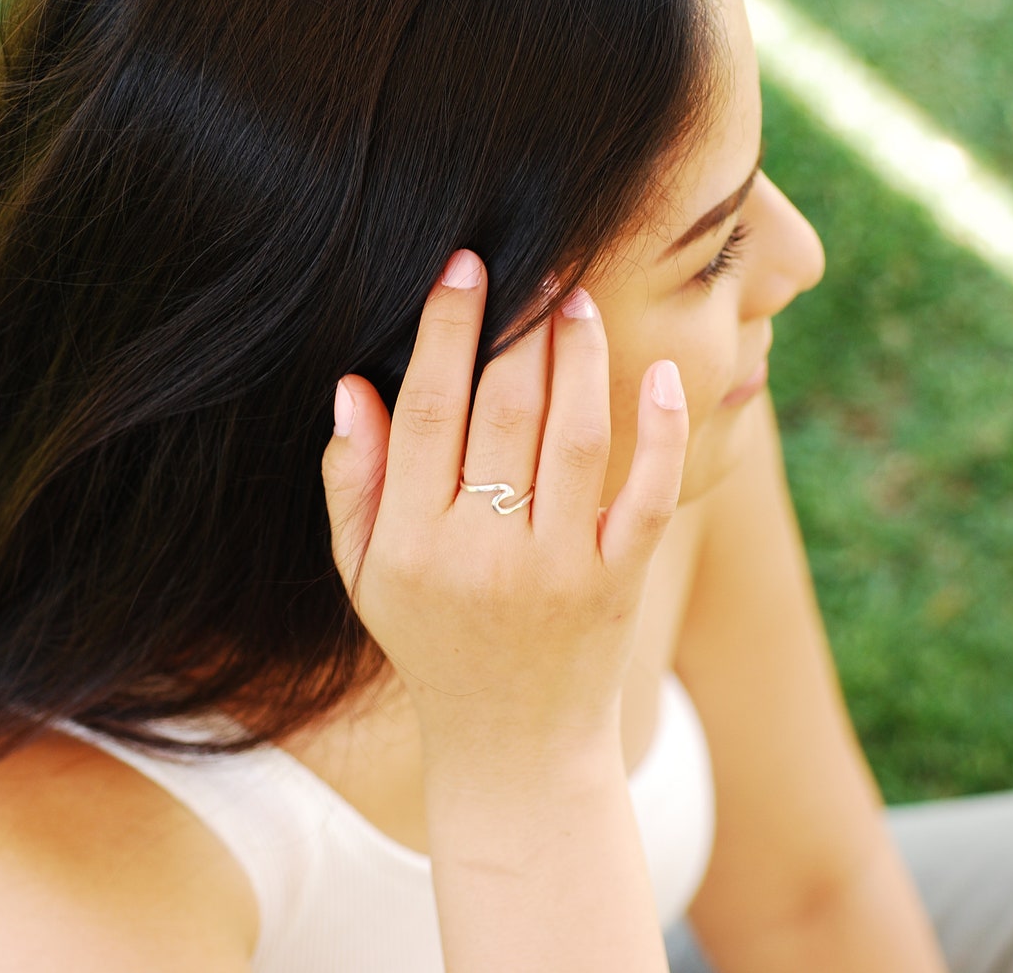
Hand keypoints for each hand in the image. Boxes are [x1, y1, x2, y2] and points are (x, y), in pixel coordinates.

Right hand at [320, 249, 689, 761]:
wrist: (513, 749)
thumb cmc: (432, 646)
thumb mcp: (367, 577)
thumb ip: (352, 483)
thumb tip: (351, 385)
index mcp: (413, 545)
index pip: (428, 412)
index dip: (444, 331)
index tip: (464, 265)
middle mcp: (484, 553)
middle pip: (505, 410)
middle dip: (522, 325)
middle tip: (539, 262)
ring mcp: (560, 569)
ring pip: (575, 436)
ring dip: (581, 355)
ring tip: (579, 300)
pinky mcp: (619, 582)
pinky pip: (649, 495)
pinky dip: (661, 432)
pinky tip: (660, 373)